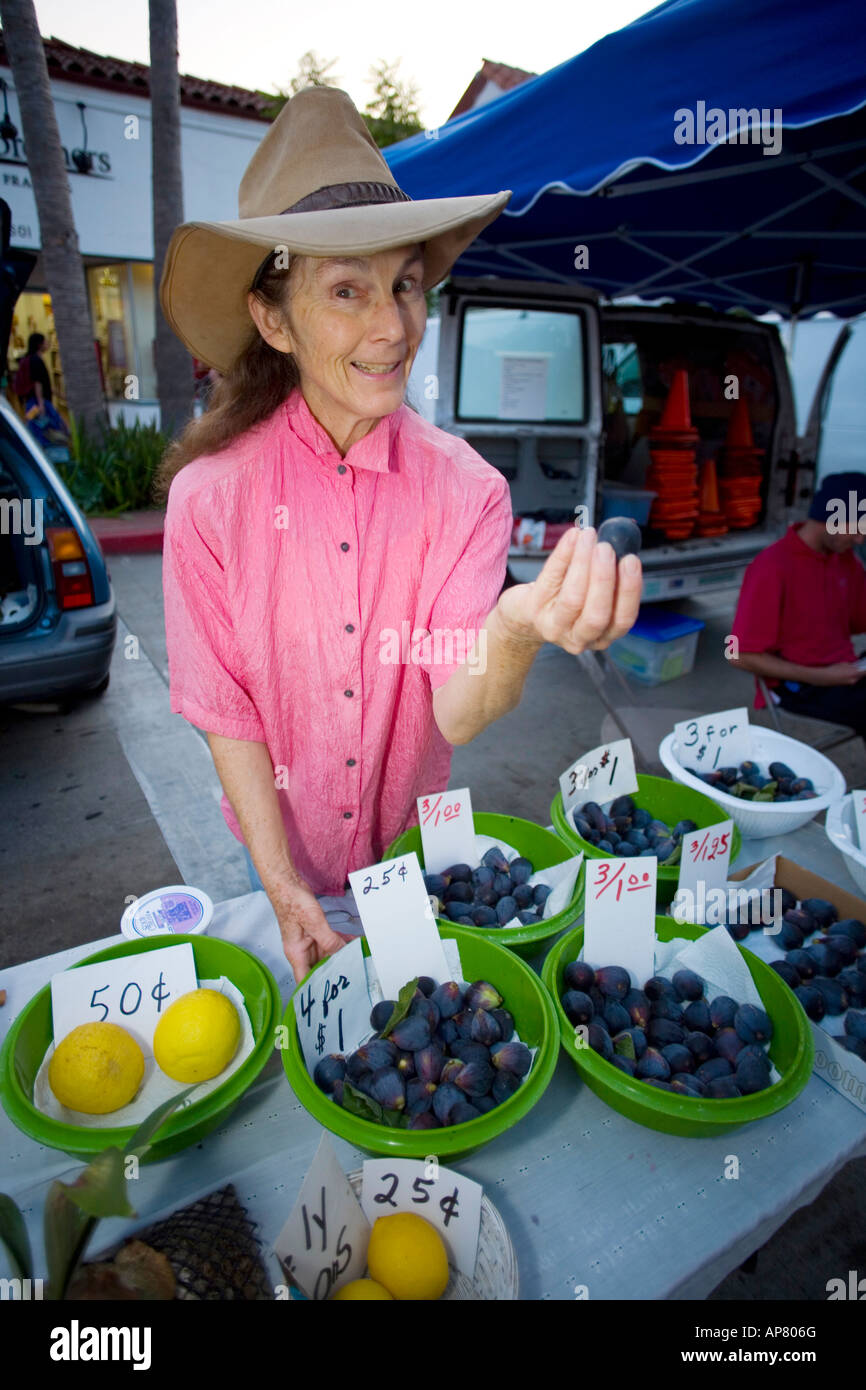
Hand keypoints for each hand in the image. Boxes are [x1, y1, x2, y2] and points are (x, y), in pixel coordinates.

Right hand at [272, 880, 350, 981]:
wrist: (287, 883)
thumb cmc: (291, 901)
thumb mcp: (313, 922)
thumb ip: (328, 939)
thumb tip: (341, 953)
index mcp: (296, 953)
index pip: (305, 979)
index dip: (316, 989)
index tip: (332, 994)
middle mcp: (302, 951)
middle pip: (320, 968)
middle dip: (336, 970)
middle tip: (354, 973)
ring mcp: (309, 941)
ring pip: (328, 954)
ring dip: (341, 955)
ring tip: (359, 958)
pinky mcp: (315, 932)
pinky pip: (330, 941)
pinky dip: (341, 941)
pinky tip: (354, 942)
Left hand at [496, 526, 642, 653]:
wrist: (527, 615)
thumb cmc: (567, 602)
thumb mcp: (592, 597)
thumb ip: (609, 578)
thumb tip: (618, 543)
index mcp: (603, 635)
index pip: (622, 620)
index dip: (629, 591)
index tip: (631, 560)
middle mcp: (580, 638)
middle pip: (597, 615)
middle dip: (604, 579)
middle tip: (606, 549)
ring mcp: (554, 628)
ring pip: (573, 599)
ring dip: (582, 563)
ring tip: (588, 538)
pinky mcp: (533, 612)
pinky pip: (550, 579)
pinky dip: (563, 554)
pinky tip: (573, 536)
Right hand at [810, 661, 864, 686]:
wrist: (824, 678)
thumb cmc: (833, 669)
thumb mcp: (843, 664)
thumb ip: (851, 665)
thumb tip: (855, 667)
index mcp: (854, 673)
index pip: (865, 672)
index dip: (865, 669)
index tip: (864, 666)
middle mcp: (854, 680)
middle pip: (861, 675)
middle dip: (860, 671)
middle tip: (857, 666)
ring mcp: (850, 683)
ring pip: (856, 678)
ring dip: (855, 674)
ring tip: (849, 669)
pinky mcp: (846, 685)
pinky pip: (851, 679)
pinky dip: (851, 676)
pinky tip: (845, 673)